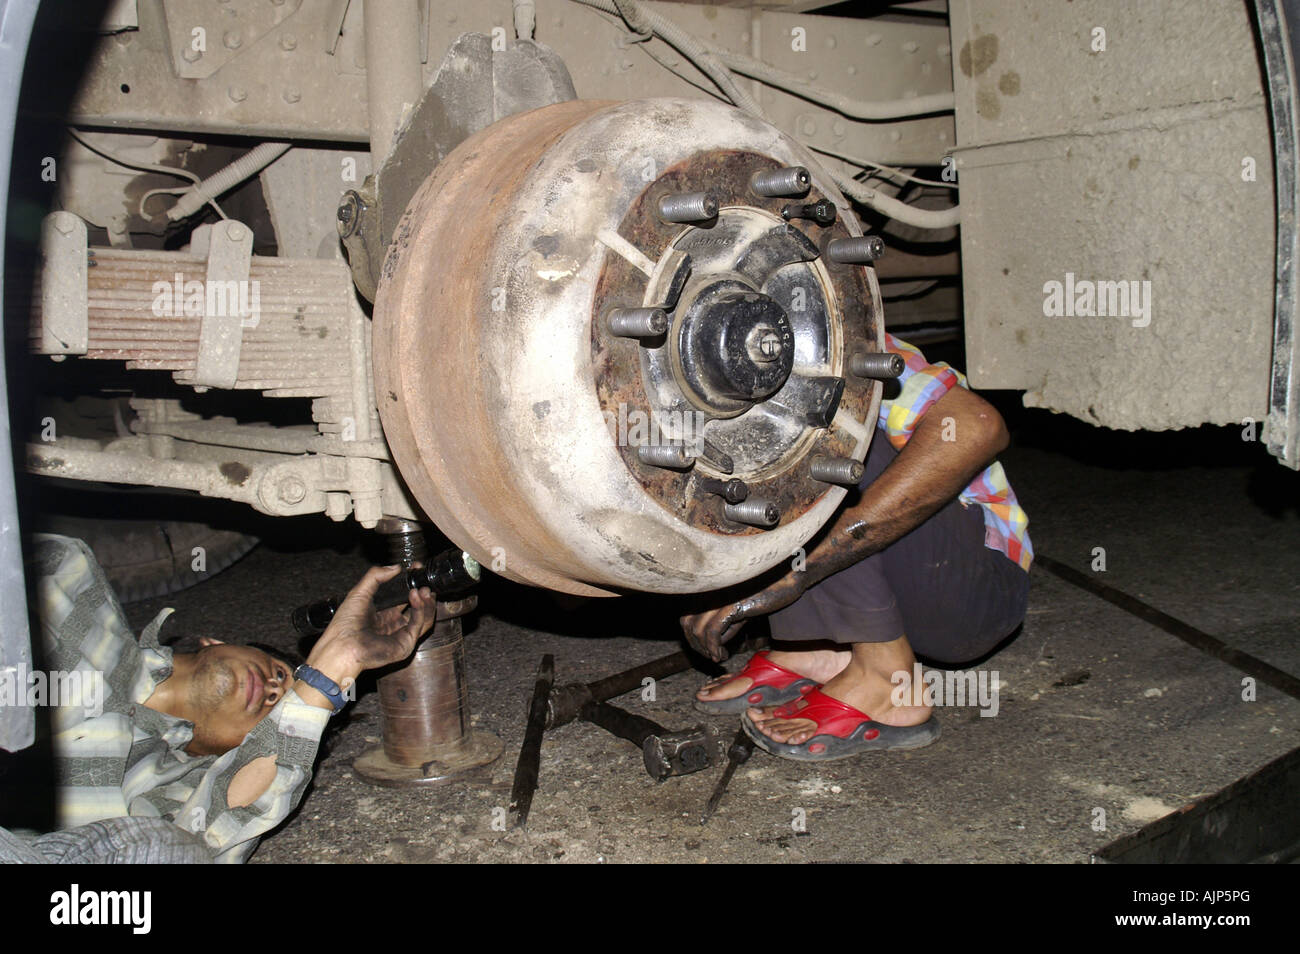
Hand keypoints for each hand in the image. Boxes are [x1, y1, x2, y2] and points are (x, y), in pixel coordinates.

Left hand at [305, 565, 437, 687]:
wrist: (343, 645)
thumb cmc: (345, 625)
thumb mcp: (359, 592)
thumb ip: (376, 576)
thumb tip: (395, 567)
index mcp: (383, 614)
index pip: (404, 598)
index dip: (411, 585)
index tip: (416, 571)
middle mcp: (394, 624)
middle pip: (417, 607)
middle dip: (424, 593)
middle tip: (424, 581)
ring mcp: (401, 634)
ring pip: (423, 617)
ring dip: (426, 602)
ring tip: (423, 589)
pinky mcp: (406, 643)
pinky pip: (419, 624)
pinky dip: (421, 609)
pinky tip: (415, 596)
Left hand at [680, 573, 806, 662]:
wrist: (786, 578)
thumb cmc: (763, 592)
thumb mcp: (737, 608)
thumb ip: (722, 621)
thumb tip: (711, 646)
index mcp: (707, 590)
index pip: (686, 618)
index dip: (692, 638)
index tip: (707, 650)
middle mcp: (709, 592)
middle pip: (688, 625)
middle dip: (697, 646)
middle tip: (712, 657)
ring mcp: (718, 598)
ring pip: (698, 631)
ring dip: (706, 650)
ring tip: (720, 657)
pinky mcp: (731, 605)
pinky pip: (713, 632)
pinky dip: (714, 648)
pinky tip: (723, 655)